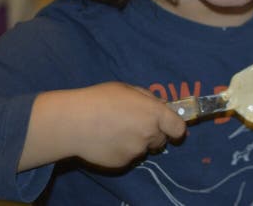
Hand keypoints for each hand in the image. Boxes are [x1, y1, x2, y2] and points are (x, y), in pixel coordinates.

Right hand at [19, 82, 185, 170]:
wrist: (74, 122)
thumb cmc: (100, 99)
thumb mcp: (128, 89)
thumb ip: (148, 99)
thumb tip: (162, 105)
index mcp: (154, 113)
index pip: (178, 128)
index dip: (176, 127)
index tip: (170, 126)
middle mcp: (149, 134)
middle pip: (161, 140)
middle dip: (153, 134)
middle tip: (134, 125)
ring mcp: (136, 151)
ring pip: (143, 149)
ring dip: (135, 142)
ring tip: (115, 131)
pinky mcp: (122, 163)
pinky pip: (128, 157)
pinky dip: (121, 151)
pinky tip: (107, 141)